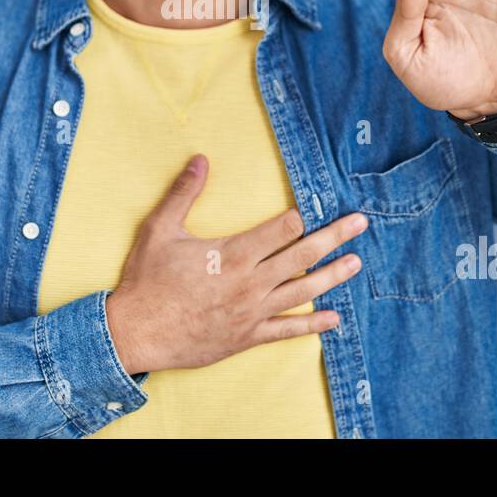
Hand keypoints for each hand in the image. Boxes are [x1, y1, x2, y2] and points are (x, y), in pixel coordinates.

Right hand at [104, 154, 368, 374]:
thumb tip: (200, 159)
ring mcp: (252, 313)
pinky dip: (312, 323)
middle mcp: (250, 283)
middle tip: (361, 224)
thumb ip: (183, 193)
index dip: (298, 218)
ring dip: (333, 276)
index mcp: (233, 254)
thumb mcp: (160, 229)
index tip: (311, 207)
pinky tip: (334, 318)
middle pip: (302, 256)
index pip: (280, 230)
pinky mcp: (247, 337)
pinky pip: (287, 330)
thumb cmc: (146, 280)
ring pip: (302, 291)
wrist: (135, 333)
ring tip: (356, 263)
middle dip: (334, 237)